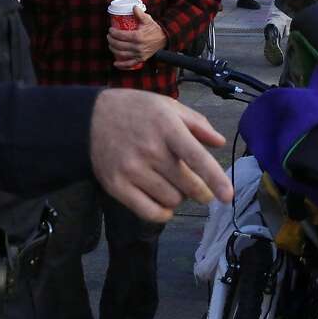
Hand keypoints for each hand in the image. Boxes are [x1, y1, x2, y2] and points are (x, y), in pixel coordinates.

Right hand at [89, 89, 232, 222]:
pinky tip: (163, 204)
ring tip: (171, 185)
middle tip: (199, 189)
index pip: (196, 157)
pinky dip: (163, 213)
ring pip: (171, 200)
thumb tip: (219, 143)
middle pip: (188, 185)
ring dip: (178, 197)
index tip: (228, 197)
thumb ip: (196, 122)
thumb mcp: (166, 105)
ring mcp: (131, 170)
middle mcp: (149, 150)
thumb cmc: (134, 110)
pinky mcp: (117, 186)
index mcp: (166, 127)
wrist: (89, 118)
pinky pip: (149, 212)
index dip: (215, 179)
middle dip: (200, 191)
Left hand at [107, 5, 167, 67]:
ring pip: (122, 54)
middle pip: (119, 45)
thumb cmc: (154, 29)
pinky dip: (122, 65)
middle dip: (111, 40)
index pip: (121, 35)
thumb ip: (140, 13)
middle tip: (109, 36)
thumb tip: (133, 7)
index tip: (110, 30)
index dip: (113, 33)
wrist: (164, 39)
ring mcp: (139, 54)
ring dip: (113, 50)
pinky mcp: (141, 59)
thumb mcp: (148, 20)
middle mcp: (137, 47)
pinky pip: (130, 64)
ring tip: (110, 45)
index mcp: (138, 37)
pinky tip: (115, 63)